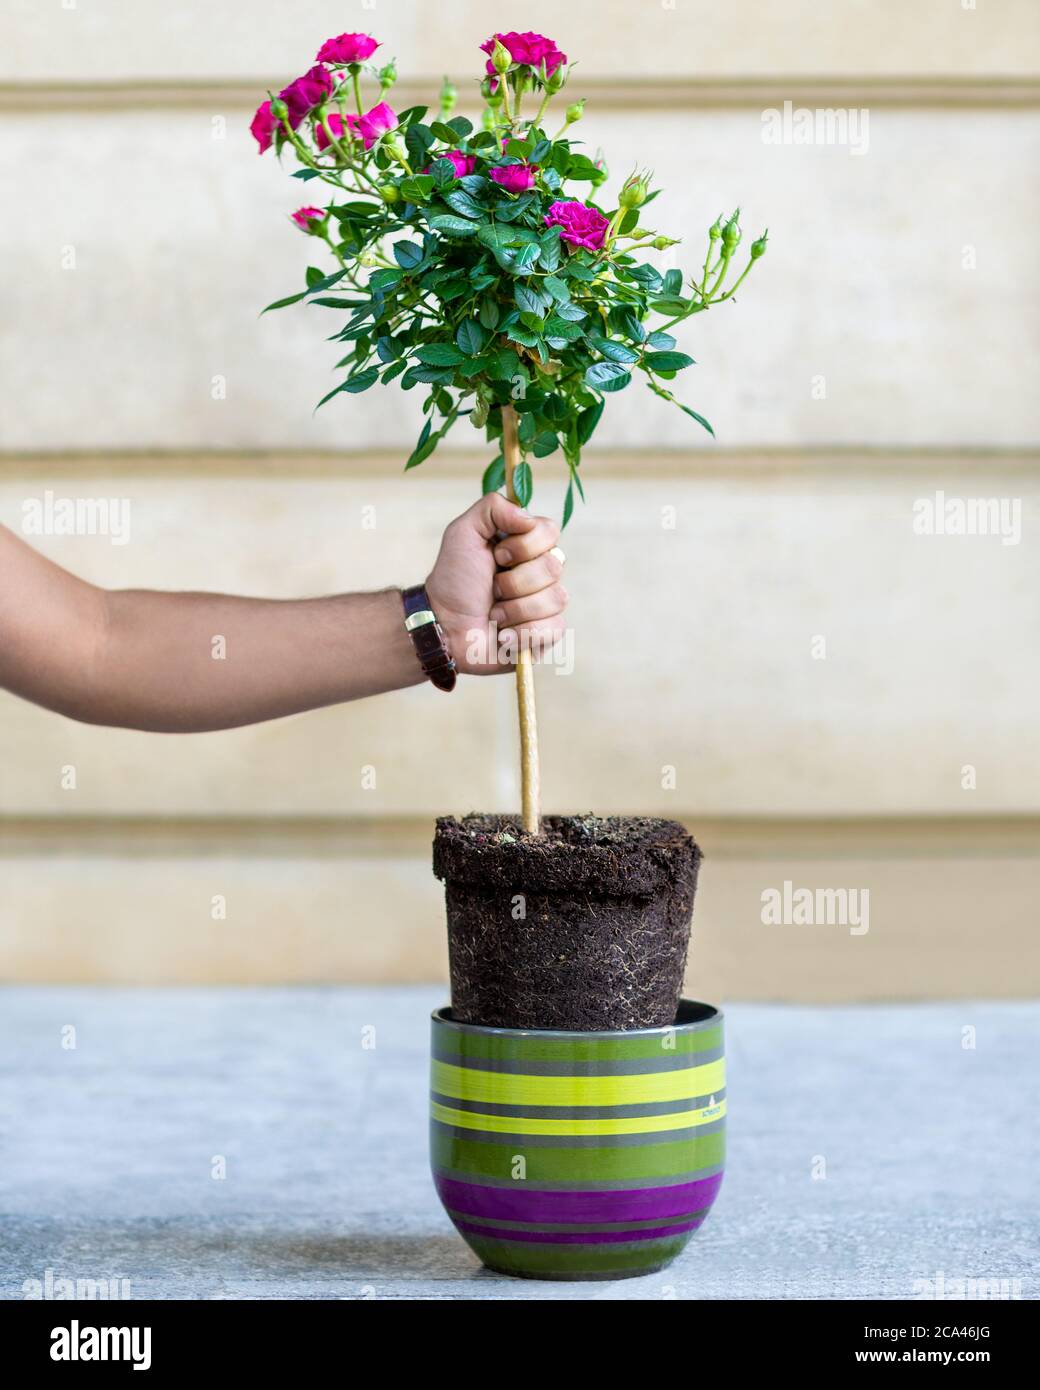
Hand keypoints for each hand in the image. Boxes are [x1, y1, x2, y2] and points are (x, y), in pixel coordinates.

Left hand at [425, 495, 566, 675]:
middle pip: (554, 566)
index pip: (550, 532)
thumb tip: (529, 518)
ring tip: (494, 615)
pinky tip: (503, 636)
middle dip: (514, 581)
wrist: (444, 626)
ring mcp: (546, 603)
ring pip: (555, 598)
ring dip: (514, 609)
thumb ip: (493, 508)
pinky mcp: (546, 633)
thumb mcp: (463, 533)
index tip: (497, 556)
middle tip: (492, 589)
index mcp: (526, 545)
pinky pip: (554, 628)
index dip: (524, 546)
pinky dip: (522, 633)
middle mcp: (540, 572)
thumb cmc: (453, 581)